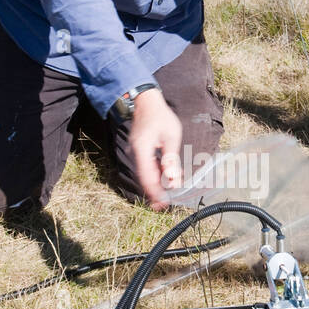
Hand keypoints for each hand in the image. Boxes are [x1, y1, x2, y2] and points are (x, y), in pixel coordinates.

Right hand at [127, 89, 182, 208]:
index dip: (155, 192)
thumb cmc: (161, 117)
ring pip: (144, 174)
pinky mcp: (139, 151)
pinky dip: (154, 175)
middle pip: (144, 179)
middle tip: (163, 206)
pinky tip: (164, 180)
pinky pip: (145, 167)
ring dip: (155, 185)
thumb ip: (171, 158)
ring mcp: (135, 153)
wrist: (146, 102)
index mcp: (142, 150)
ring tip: (165, 196)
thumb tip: (172, 179)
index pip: (147, 177)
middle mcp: (135, 153)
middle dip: (154, 192)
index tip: (162, 203)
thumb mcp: (171, 136)